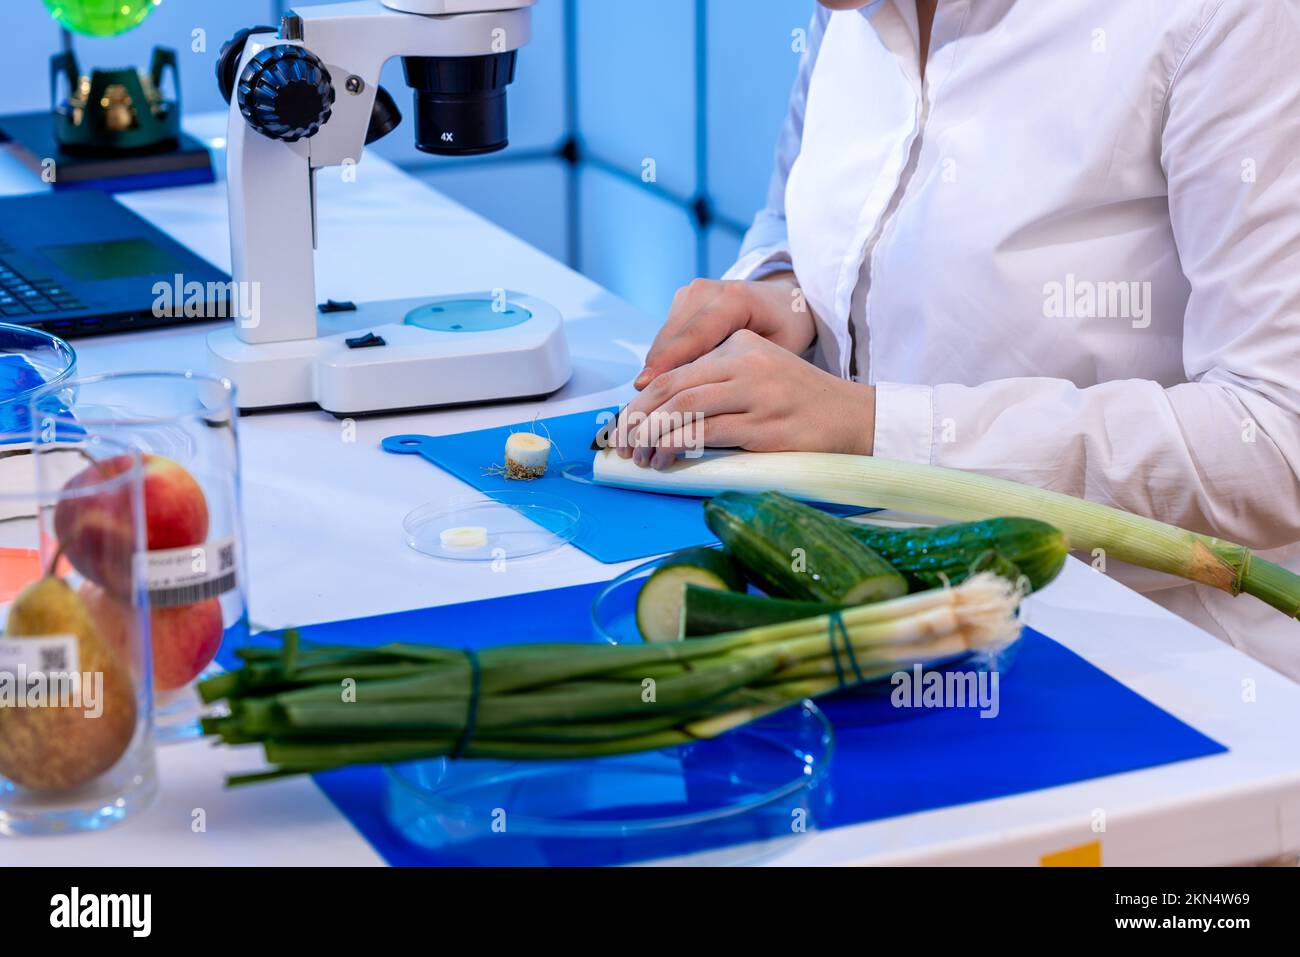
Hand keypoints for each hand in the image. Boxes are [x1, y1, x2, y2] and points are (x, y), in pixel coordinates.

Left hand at [613, 329, 875, 468]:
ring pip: (684, 409)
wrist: (854, 418)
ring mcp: (756, 395)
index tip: (623, 424)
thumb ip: (717, 382)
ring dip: (653, 436)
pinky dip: (677, 447)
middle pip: (673, 388)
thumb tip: (659, 412)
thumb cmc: (800, 404)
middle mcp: (745, 364)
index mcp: (739, 346)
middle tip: (620, 443)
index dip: (641, 401)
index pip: (676, 370)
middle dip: (637, 419)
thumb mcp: (759, 375)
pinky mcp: (765, 427)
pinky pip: (707, 434)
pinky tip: (665, 459)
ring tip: (640, 456)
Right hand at [634, 274, 815, 389]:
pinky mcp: (681, 302)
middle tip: (641, 410)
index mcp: (735, 299)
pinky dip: (663, 363)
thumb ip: (741, 371)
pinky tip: (663, 391)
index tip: (644, 385)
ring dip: (655, 372)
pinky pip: (666, 338)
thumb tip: (703, 401)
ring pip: (663, 340)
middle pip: (671, 338)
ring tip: (647, 406)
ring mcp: (690, 294)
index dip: (667, 361)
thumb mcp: (776, 352)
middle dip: (654, 374)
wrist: (783, 300)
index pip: (694, 335)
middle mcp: (706, 291)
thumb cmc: (785, 330)